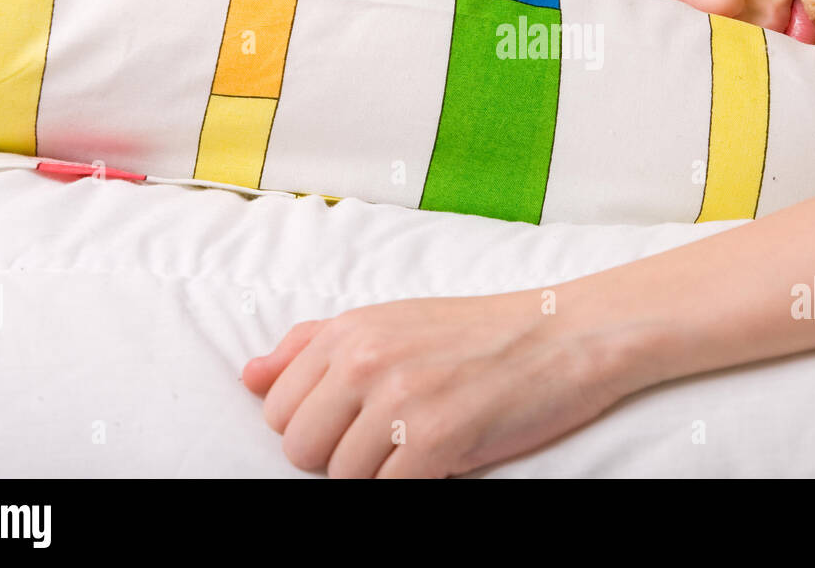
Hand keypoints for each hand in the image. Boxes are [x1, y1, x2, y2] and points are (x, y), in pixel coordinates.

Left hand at [241, 290, 627, 477]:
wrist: (565, 333)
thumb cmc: (480, 332)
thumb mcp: (391, 319)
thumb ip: (313, 344)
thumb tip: (249, 376)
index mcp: (348, 330)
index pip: (276, 408)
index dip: (317, 425)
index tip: (360, 419)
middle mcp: (364, 359)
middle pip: (299, 449)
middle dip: (339, 455)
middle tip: (392, 438)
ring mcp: (398, 400)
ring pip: (339, 477)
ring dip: (378, 474)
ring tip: (422, 441)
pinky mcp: (435, 440)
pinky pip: (386, 494)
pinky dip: (411, 486)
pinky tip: (441, 459)